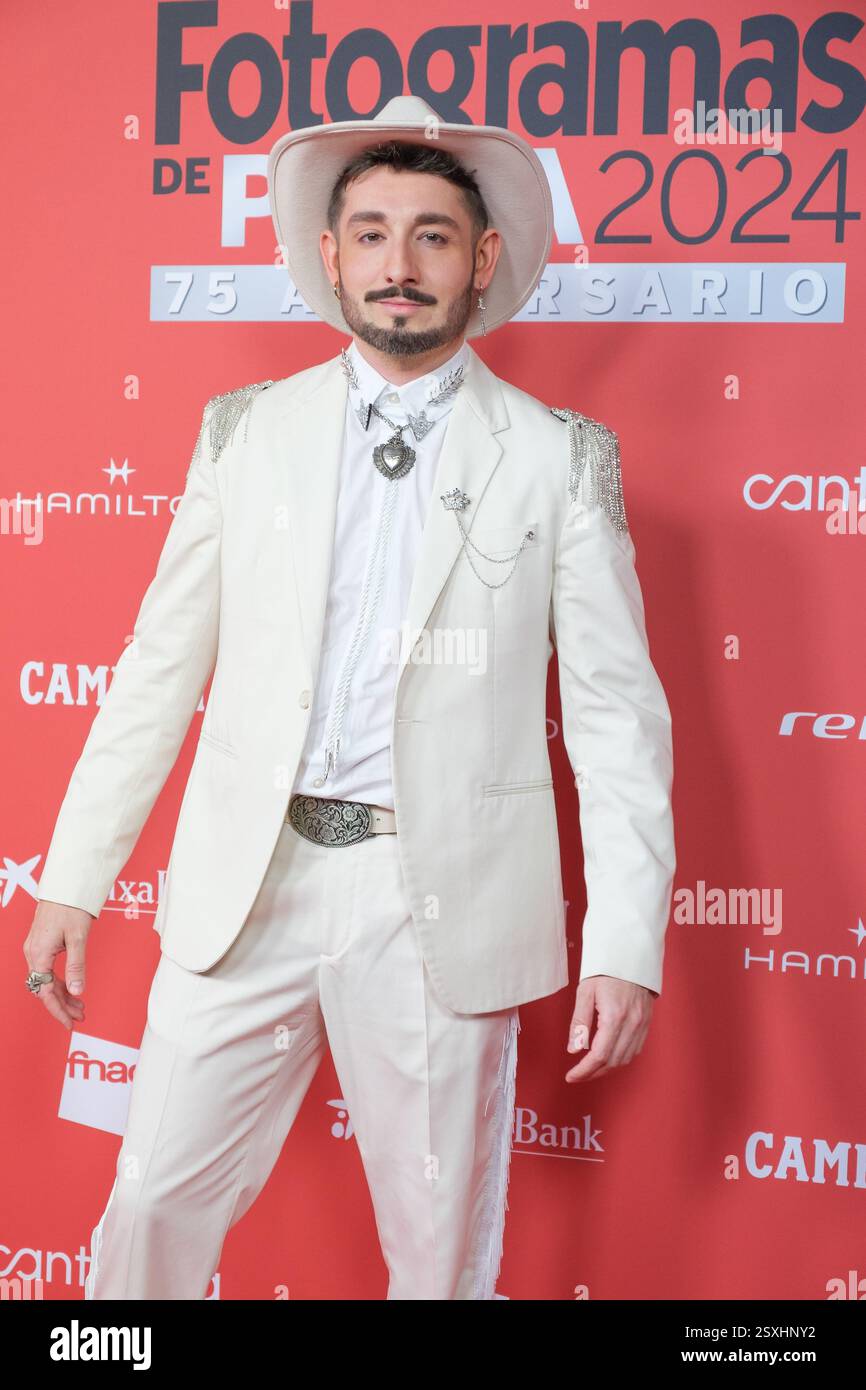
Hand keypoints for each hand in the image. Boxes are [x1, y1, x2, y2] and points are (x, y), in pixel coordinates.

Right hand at [23, 900, 93, 1030]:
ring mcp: (36, 949)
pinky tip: (72, 987)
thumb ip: (77, 966)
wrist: (65, 885)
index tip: (69, 1024)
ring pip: (47, 980)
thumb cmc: (71, 907)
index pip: (47, 992)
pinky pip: (48, 970)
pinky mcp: (42, 944)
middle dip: (63, 1005)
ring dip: (63, 994)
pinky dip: (61, 981)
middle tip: (81, 1016)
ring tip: (80, 1005)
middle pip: (46, 989)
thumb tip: (78, 992)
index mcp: (39, 955)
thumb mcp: (77, 938)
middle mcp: (33, 953)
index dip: (58, 1010)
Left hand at [565, 974, 654, 1082]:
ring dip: (606, 1068)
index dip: (584, 1070)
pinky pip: (634, 1050)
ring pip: (625, 1059)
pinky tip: (607, 1057)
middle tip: (577, 1075)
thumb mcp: (585, 993)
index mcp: (614, 1016)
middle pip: (612, 1062)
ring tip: (590, 1068)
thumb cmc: (605, 972)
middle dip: (593, 1073)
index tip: (571, 1076)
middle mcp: (631, 1024)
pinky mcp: (646, 1024)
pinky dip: (619, 1058)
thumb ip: (579, 1023)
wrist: (630, 957)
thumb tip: (574, 1049)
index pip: (599, 1055)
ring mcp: (641, 1025)